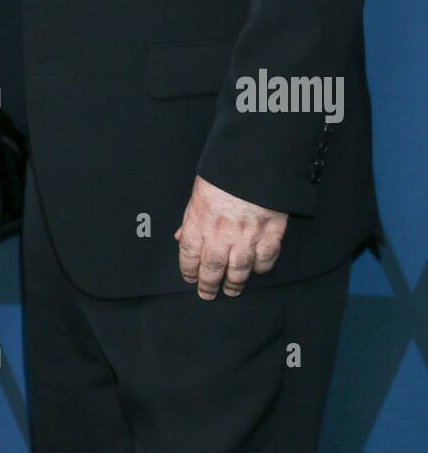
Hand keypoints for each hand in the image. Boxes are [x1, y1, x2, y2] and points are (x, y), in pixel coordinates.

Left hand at [174, 175, 287, 298]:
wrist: (255, 159)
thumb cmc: (224, 171)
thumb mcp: (198, 190)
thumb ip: (191, 217)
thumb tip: (181, 236)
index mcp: (200, 221)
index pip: (189, 255)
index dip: (188, 271)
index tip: (189, 278)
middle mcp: (222, 234)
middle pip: (213, 269)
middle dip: (208, 285)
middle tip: (207, 294)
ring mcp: (247, 236)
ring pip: (239, 271)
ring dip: (234, 284)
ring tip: (231, 290)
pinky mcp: (271, 233)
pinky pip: (266, 259)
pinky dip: (261, 268)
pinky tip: (256, 270)